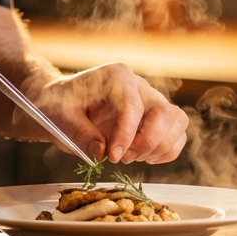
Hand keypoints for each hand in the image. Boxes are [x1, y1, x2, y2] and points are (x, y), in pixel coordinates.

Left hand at [27, 64, 188, 164]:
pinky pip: (176, 136)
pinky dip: (165, 152)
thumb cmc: (58, 104)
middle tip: (122, 156)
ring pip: (178, 122)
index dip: (126, 134)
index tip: (112, 155)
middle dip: (148, 141)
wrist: (59, 104)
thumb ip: (80, 133)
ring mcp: (149, 103)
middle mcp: (139, 87)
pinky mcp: (154, 120)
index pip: (133, 105)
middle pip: (166, 113)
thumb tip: (101, 151)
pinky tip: (141, 157)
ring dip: (159, 147)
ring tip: (130, 157)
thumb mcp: (59, 117)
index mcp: (116, 77)